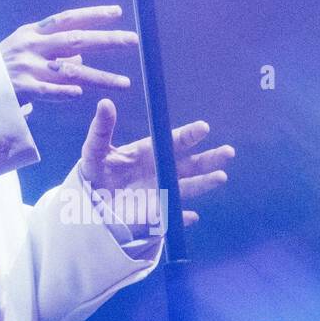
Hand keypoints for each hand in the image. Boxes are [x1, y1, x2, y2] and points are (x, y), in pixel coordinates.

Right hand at [0, 5, 138, 110]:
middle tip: (132, 40)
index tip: (117, 12)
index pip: (67, 19)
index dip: (92, 14)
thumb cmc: (2, 67)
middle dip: (106, 40)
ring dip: (99, 77)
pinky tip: (80, 94)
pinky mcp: (21, 89)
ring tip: (125, 83)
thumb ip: (53, 50)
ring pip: (70, 70)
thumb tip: (82, 56)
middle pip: (75, 40)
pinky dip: (63, 92)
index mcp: (33, 33)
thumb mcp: (25, 49)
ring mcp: (27, 67)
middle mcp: (32, 46)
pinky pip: (47, 91)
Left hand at [78, 98, 233, 238]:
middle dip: (209, 158)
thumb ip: (101, 128)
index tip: (203, 128)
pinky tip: (192, 216)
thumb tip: (105, 103)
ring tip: (221, 177)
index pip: (172, 142)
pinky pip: (173, 217)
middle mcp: (160, 171)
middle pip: (189, 164)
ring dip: (204, 183)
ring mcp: (161, 193)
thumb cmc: (96, 171)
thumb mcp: (94, 149)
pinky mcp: (156, 215)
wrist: (92, 201)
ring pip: (187, 187)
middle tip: (228, 152)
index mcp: (149, 152)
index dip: (188, 135)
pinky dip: (182, 217)